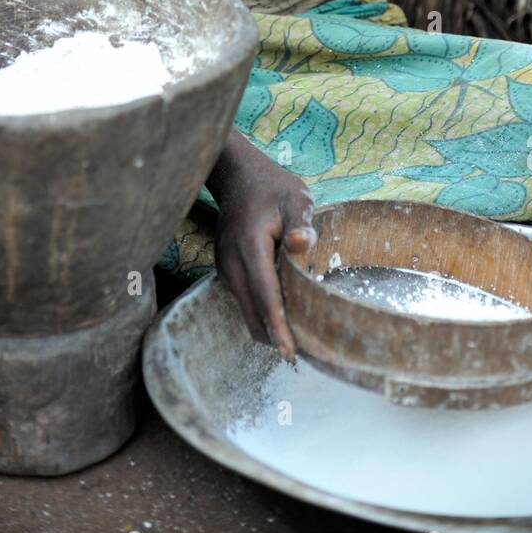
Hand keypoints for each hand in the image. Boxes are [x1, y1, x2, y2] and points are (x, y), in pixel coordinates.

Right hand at [213, 144, 316, 359]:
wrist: (237, 175)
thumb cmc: (272, 186)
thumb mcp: (294, 197)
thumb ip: (301, 222)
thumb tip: (301, 244)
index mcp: (249, 245)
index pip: (264, 294)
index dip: (277, 325)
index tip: (289, 351)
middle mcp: (232, 262)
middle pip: (251, 312)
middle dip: (274, 336)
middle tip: (305, 356)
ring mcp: (225, 267)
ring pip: (245, 311)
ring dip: (267, 328)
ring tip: (298, 341)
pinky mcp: (226, 270)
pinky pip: (244, 300)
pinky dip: (261, 314)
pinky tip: (283, 318)